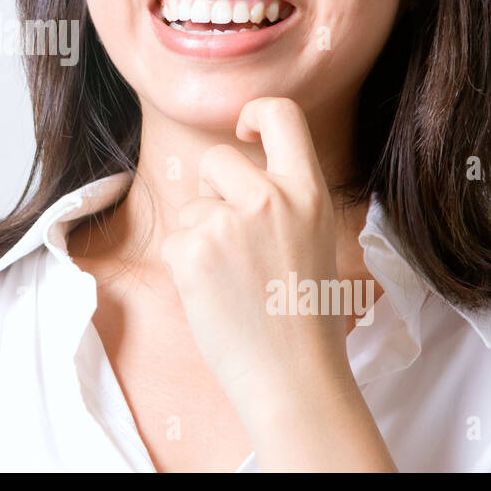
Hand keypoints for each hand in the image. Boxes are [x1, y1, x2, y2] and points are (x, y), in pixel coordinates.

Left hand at [160, 96, 353, 427]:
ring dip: (201, 236)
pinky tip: (214, 295)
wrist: (293, 378)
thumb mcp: (314, 239)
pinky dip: (186, 266)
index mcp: (309, 192)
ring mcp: (227, 223)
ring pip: (193, 206)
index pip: (282, 114)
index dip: (255, 113)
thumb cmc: (305, 317)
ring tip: (233, 281)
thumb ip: (282, 202)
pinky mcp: (192, 250)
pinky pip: (176, 239)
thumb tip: (237, 177)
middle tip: (234, 242)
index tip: (243, 131)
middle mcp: (269, 198)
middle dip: (213, 191)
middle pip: (216, 160)